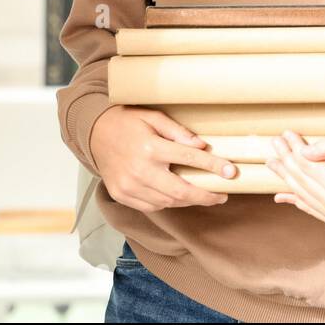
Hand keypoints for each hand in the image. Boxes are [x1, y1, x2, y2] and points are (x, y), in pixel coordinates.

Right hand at [89, 105, 235, 211]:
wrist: (94, 133)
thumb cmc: (126, 122)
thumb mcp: (152, 117)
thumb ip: (177, 131)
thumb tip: (201, 145)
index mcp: (150, 147)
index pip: (190, 158)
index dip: (213, 166)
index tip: (231, 172)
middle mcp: (140, 170)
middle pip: (181, 191)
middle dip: (206, 196)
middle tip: (222, 196)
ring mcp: (129, 186)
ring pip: (168, 202)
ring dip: (188, 201)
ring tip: (202, 195)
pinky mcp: (122, 195)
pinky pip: (152, 207)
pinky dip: (167, 203)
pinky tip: (176, 195)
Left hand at [267, 131, 324, 228]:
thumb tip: (304, 152)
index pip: (308, 165)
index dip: (294, 149)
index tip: (285, 135)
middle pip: (303, 180)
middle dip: (287, 160)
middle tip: (274, 144)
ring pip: (304, 195)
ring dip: (287, 178)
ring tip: (273, 162)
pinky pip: (312, 209)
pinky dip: (296, 200)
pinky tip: (281, 195)